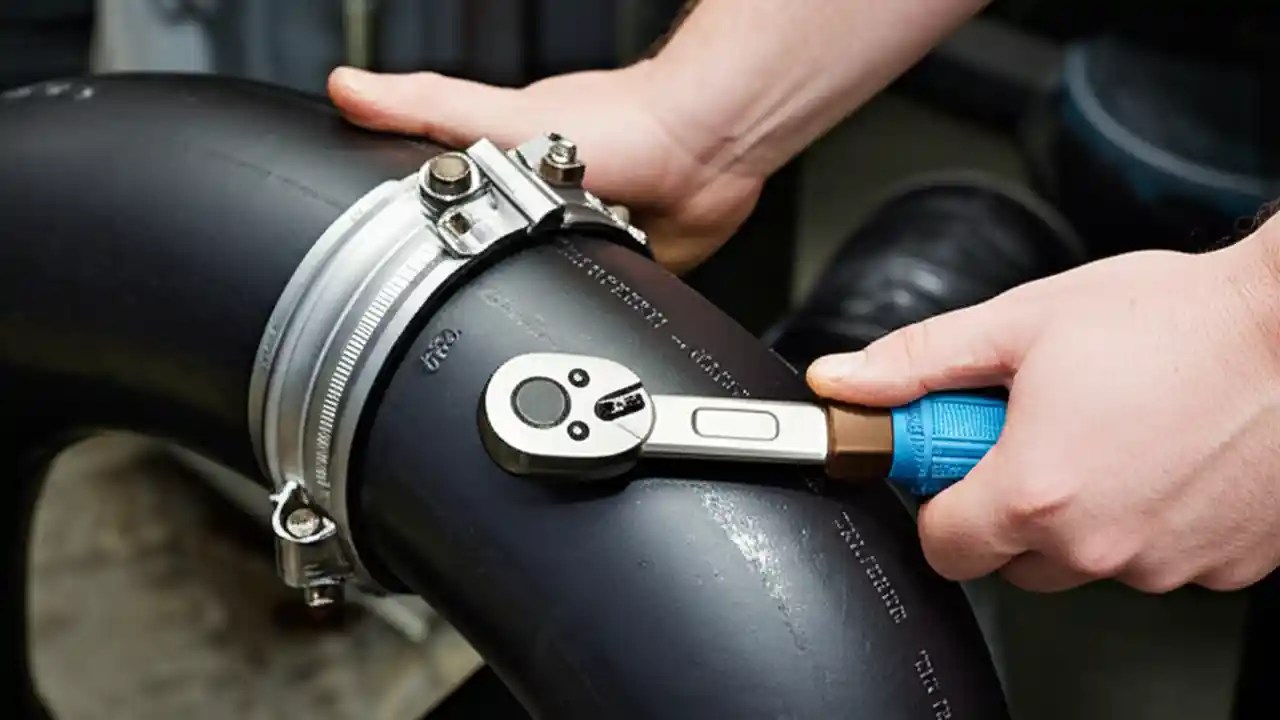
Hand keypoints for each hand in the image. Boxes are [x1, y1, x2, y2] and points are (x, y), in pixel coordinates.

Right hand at [328, 64, 764, 272]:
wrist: (707, 152)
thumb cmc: (623, 124)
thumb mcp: (501, 118)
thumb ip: (428, 107)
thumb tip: (347, 88)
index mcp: (502, 169)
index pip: (441, 200)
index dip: (413, 230)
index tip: (379, 257)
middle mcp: (539, 207)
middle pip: (485, 253)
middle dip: (475, 276)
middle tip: (459, 294)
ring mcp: (579, 239)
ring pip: (538, 284)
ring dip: (534, 298)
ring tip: (519, 309)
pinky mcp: (619, 268)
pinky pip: (590, 303)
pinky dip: (585, 311)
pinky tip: (573, 313)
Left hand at [807, 225, 1279, 593]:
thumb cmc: (1178, 319)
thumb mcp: (1022, 324)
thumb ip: (919, 362)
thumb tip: (846, 380)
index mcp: (1037, 493)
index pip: (942, 547)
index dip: (939, 498)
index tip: (957, 459)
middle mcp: (1101, 545)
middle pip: (1010, 559)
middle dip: (1006, 504)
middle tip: (1038, 430)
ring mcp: (1166, 563)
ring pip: (1084, 560)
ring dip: (1080, 511)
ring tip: (1110, 429)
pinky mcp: (1224, 567)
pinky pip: (1155, 557)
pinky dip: (1147, 518)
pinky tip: (1164, 453)